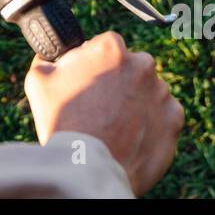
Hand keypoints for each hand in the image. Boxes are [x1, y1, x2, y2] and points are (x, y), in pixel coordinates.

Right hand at [24, 31, 182, 195]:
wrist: (90, 168)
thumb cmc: (63, 122)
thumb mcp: (40, 81)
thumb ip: (48, 59)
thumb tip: (51, 56)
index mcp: (111, 47)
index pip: (105, 46)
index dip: (93, 64)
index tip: (87, 83)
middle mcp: (142, 63)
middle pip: (130, 67)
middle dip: (119, 81)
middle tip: (101, 107)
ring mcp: (161, 91)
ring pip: (148, 91)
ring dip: (136, 102)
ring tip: (115, 126)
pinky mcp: (174, 118)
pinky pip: (163, 114)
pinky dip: (152, 123)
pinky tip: (132, 136)